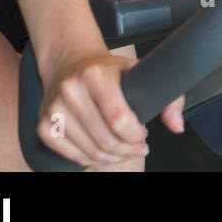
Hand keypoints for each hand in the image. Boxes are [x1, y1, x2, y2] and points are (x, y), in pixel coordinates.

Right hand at [36, 46, 185, 166]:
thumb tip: (177, 126)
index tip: (143, 133)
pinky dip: (91, 158)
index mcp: (95, 75)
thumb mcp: (139, 71)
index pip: (118, 118)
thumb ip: (168, 97)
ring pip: (90, 151)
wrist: (69, 62)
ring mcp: (54, 109)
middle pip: (106, 139)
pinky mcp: (44, 125)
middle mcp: (71, 90)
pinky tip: (103, 150)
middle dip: (128, 150)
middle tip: (138, 146)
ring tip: (124, 149)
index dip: (135, 134)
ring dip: (112, 157)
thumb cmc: (108, 70)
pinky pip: (71, 156)